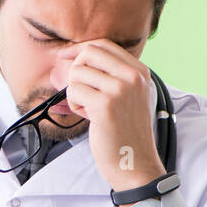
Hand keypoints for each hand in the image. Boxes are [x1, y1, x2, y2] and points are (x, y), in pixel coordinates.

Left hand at [59, 40, 165, 199]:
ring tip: (88, 108)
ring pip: (78, 73)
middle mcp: (133, 77)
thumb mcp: (126, 96)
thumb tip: (72, 58)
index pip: (104, 45)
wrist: (134, 161)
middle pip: (89, 53)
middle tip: (76, 88)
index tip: (66, 56)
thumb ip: (108, 75)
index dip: (80, 49)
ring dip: (75, 91)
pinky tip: (87, 116)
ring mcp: (121, 89)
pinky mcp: (105, 105)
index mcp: (140, 71)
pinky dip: (74, 104)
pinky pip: (74, 91)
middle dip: (74, 69)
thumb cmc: (125, 131)